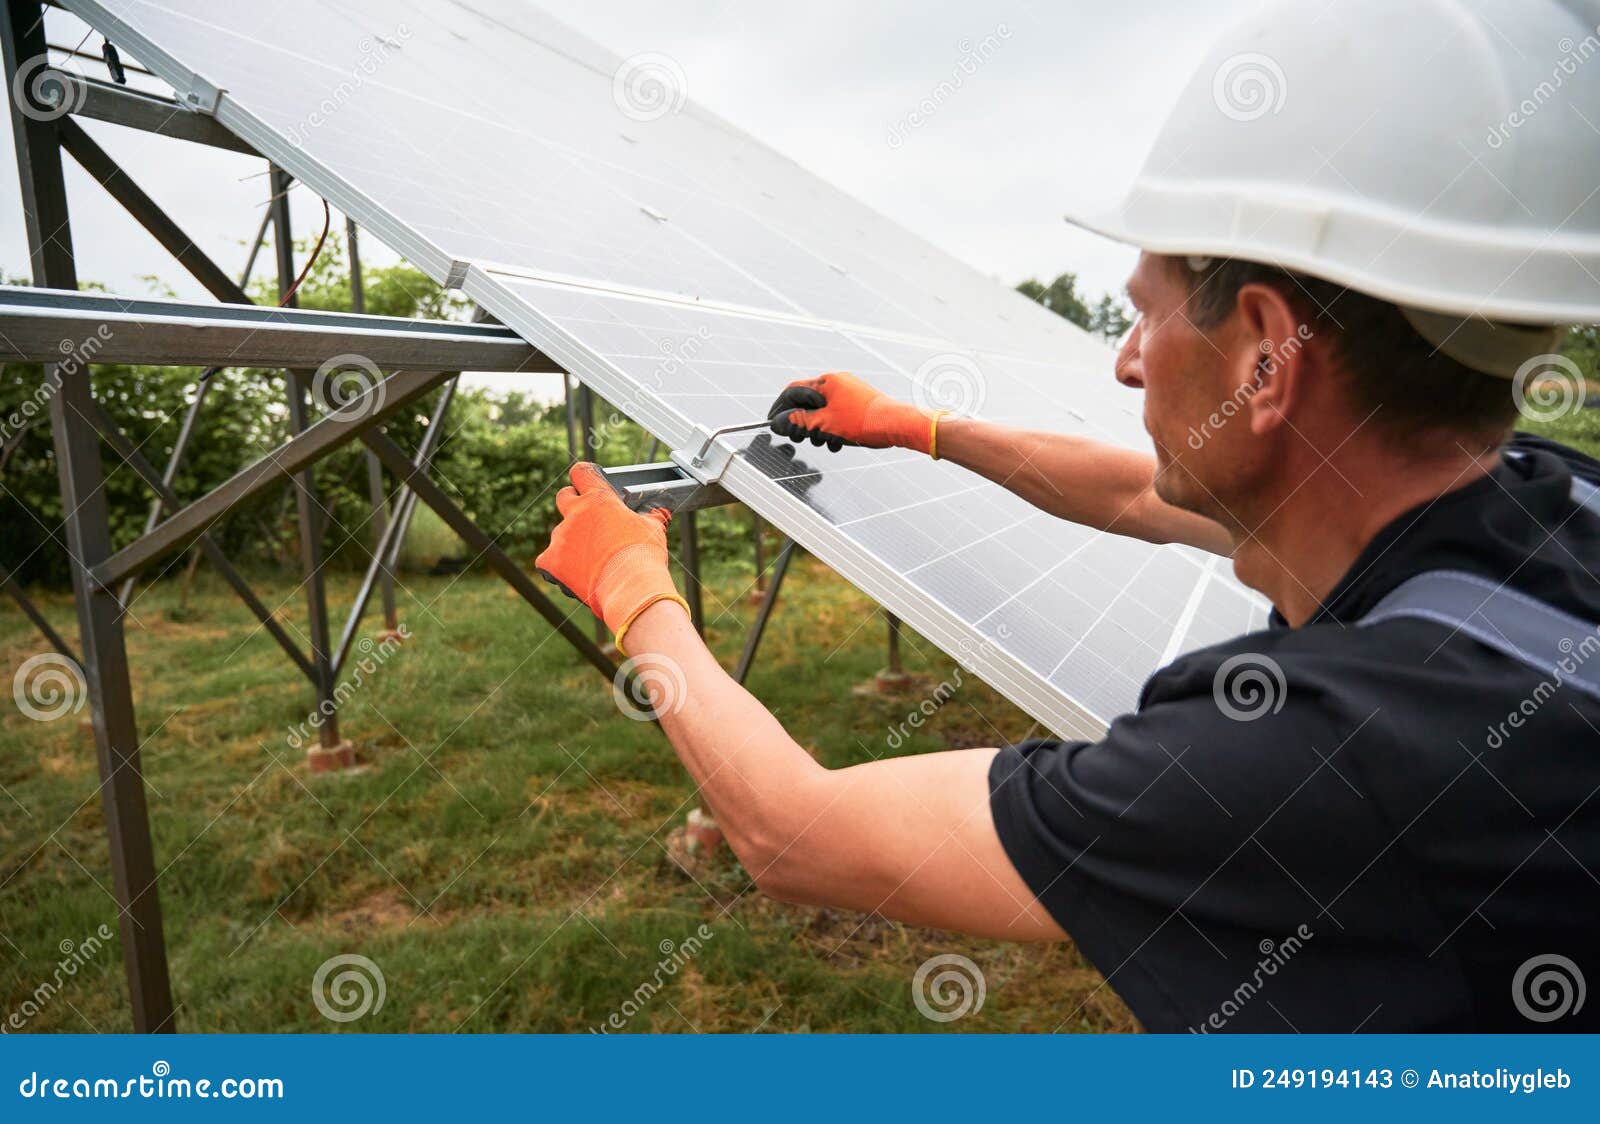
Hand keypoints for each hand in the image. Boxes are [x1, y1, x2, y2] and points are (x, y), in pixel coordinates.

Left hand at [535, 463, 688, 649]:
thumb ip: (650, 516)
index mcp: (599, 499)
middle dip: (572, 504)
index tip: (587, 482)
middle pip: (563, 497)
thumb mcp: (653, 529)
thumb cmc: (643, 556)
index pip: (581, 473)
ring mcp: (561, 537)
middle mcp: (575, 513)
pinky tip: (574, 574)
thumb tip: (659, 512)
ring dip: (571, 542)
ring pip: (559, 534)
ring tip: (591, 560)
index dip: (583, 476)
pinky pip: (547, 561)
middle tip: (587, 519)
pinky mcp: (551, 561)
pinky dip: (558, 566)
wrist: (631, 588)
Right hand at [767, 371, 939, 454]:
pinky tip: (837, 444)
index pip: (793, 390)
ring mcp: (849, 393)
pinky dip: (833, 430)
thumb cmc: (862, 422)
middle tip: (801, 438)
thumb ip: (798, 422)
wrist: (896, 425)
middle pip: (808, 403)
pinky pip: (837, 416)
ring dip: (818, 430)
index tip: (773, 423)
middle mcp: (837, 383)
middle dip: (802, 423)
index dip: (780, 408)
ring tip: (824, 442)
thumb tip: (777, 423)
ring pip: (823, 412)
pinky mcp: (859, 405)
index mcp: (826, 382)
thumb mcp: (823, 424)